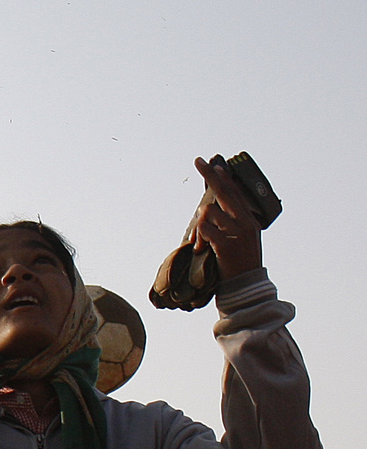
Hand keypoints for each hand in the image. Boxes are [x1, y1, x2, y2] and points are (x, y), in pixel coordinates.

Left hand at [192, 157, 263, 276]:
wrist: (246, 287)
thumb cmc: (239, 263)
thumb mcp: (240, 239)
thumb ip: (230, 223)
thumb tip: (209, 207)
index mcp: (250, 220)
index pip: (236, 194)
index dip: (224, 179)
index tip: (215, 164)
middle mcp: (246, 223)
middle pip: (224, 192)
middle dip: (211, 175)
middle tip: (197, 160)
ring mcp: (238, 233)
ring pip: (208, 211)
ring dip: (199, 224)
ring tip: (203, 242)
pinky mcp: (226, 245)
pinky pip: (204, 229)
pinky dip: (199, 236)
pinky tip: (202, 248)